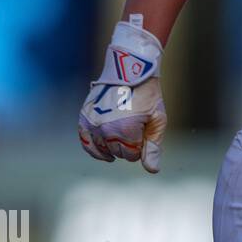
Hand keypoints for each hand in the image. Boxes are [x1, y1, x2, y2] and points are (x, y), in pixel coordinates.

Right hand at [77, 21, 166, 172]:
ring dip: (113, 146)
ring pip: (102, 149)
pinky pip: (85, 142)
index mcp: (125, 131)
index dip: (141, 147)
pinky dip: (93, 149)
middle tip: (135, 127)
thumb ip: (153, 146)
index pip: (132, 155)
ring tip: (122, 134)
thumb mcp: (158, 120)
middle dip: (128, 145)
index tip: (145, 132)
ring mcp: (92, 123)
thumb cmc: (148, 95)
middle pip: (117, 152)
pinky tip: (105, 152)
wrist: (130, 70)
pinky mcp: (84, 117)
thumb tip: (152, 170)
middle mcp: (105, 129)